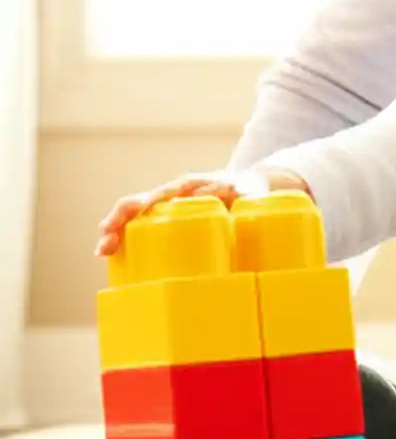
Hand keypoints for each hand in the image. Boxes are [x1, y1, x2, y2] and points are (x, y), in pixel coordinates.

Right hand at [94, 168, 306, 255]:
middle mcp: (175, 192)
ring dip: (116, 229)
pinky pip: (141, 223)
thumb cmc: (250, 193)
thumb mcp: (248, 194)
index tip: (133, 216)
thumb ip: (238, 194)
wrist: (252, 187)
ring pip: (135, 212)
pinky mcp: (167, 216)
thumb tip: (217, 192)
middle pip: (141, 202)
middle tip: (106, 241)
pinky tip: (109, 253)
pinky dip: (123, 235)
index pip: (163, 193)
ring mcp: (168, 203)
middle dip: (121, 219)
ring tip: (101, 250)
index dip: (146, 204)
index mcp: (192, 185)